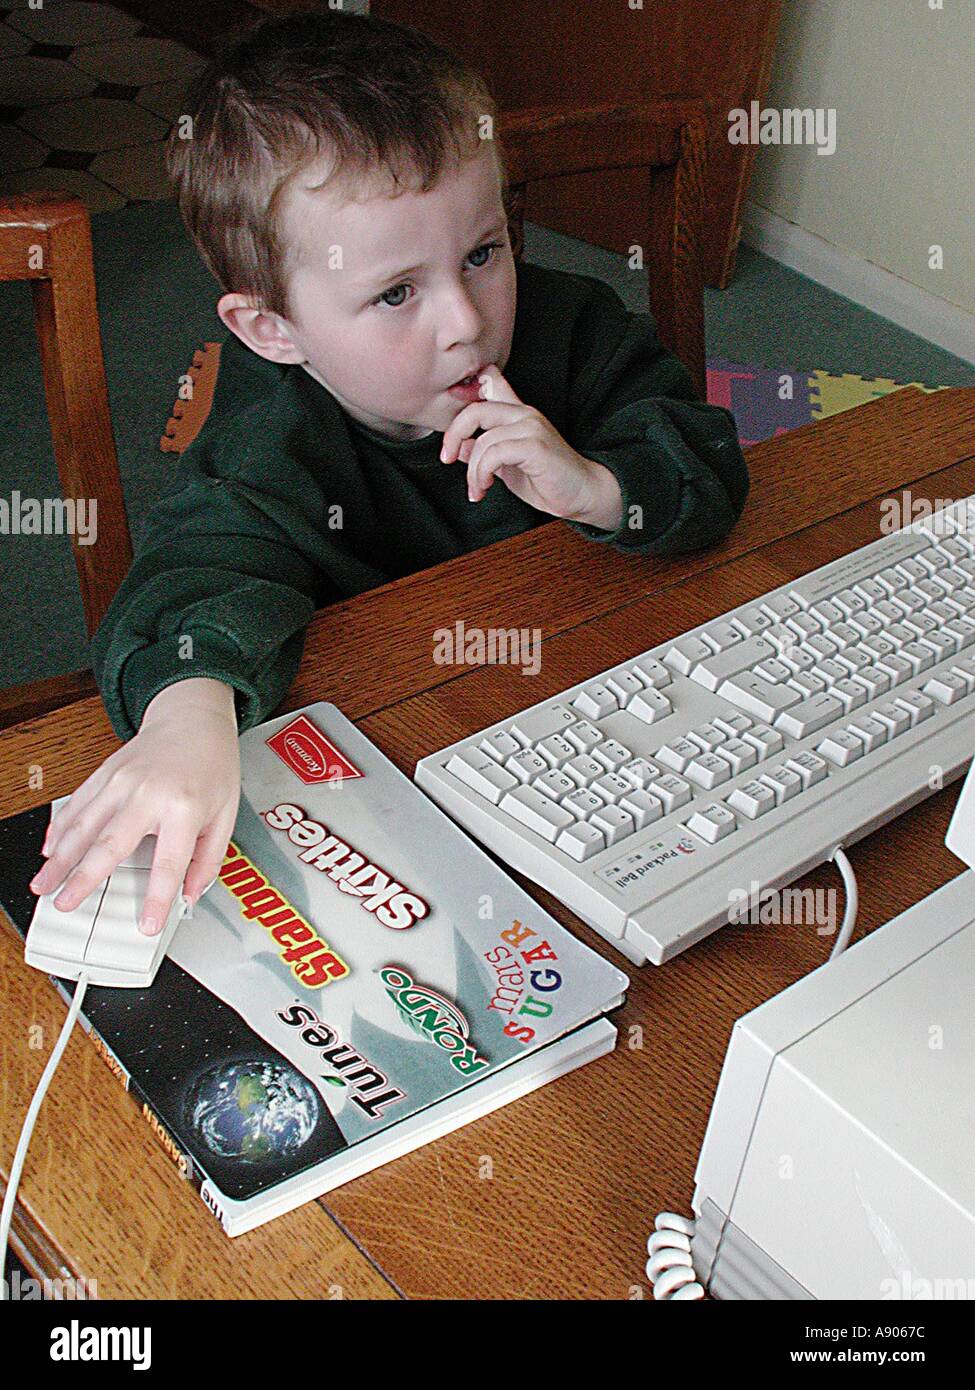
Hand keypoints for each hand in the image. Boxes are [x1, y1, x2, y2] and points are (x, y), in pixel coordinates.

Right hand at [29, 679, 240, 935]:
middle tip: (65, 904)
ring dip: (60, 857)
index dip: (158, 899)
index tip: (148, 925)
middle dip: (83, 878)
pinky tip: (49, 849)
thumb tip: (192, 894)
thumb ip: (209, 858)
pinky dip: (60, 827)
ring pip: (84, 824)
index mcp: (184, 807)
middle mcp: (148, 793)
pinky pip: (78, 803)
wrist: (194, 719)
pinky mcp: (106, 772)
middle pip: (110, 844)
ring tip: (44, 884)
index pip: (169, 863)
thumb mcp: (226, 813)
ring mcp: (122, 780)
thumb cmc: (212, 765)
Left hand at [439, 366, 622, 528]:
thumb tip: (460, 447)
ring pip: (484, 440)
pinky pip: (495, 453)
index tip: (452, 430)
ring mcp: (531, 426)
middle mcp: (524, 413)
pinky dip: (482, 474)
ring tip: (477, 488)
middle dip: (453, 436)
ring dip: (473, 471)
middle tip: (447, 458)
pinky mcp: (535, 444)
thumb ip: (485, 452)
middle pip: (475, 410)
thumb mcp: (507, 465)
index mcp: (517, 413)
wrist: (583, 494)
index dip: (465, 395)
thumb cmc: (549, 480)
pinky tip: (485, 487)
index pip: (489, 383)